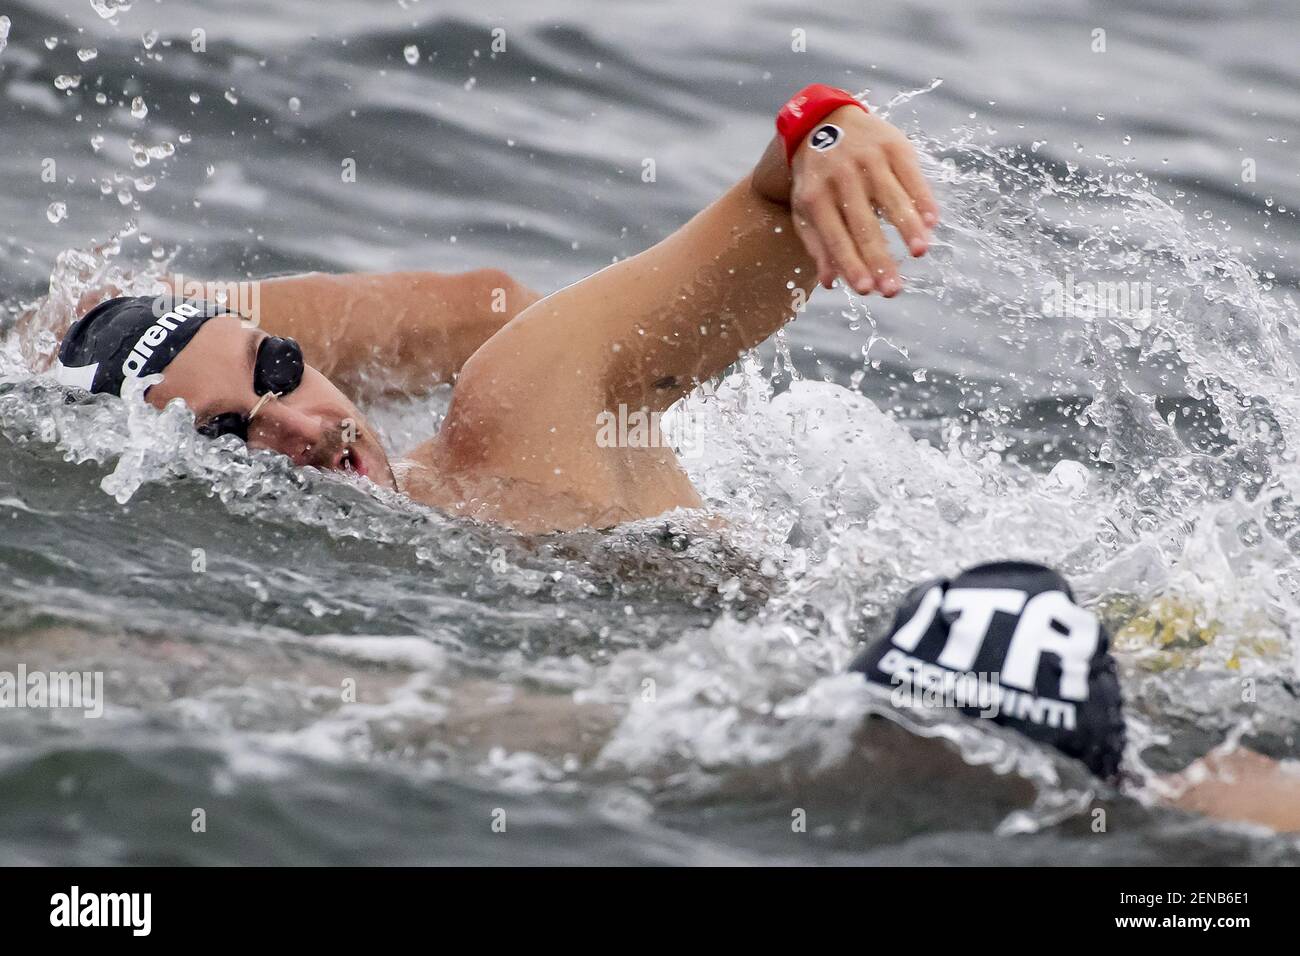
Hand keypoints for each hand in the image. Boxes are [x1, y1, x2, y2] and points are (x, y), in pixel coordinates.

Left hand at [789, 106, 938, 295]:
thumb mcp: (806, 208)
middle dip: (880, 259)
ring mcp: (868, 160)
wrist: (823, 120)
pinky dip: (922, 200)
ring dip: (907, 228)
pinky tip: (932, 223)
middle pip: (864, 225)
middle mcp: (841, 178)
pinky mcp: (893, 145)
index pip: (836, 238)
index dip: (851, 264)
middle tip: (894, 290)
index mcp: (815, 197)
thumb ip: (818, 245)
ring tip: (920, 253)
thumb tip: (831, 283)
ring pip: (892, 199)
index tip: (866, 291)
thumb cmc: (815, 177)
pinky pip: (911, 176)